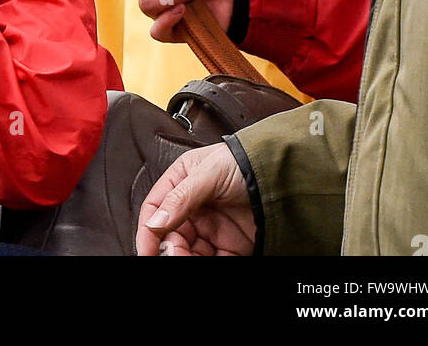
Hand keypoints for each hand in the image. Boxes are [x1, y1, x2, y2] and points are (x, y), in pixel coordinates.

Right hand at [136, 143, 255, 256]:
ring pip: (188, 251)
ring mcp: (210, 228)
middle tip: (174, 252)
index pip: (155, 208)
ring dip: (184, 258)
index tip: (146, 249)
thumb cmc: (244, 161)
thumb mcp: (209, 172)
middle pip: (170, 235)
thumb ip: (182, 196)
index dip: (148, 230)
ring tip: (188, 257)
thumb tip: (156, 220)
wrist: (281, 176)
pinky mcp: (229, 246)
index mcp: (181, 183)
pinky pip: (212, 262)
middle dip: (169, 247)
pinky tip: (205, 261)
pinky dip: (205, 266)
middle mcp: (192, 207)